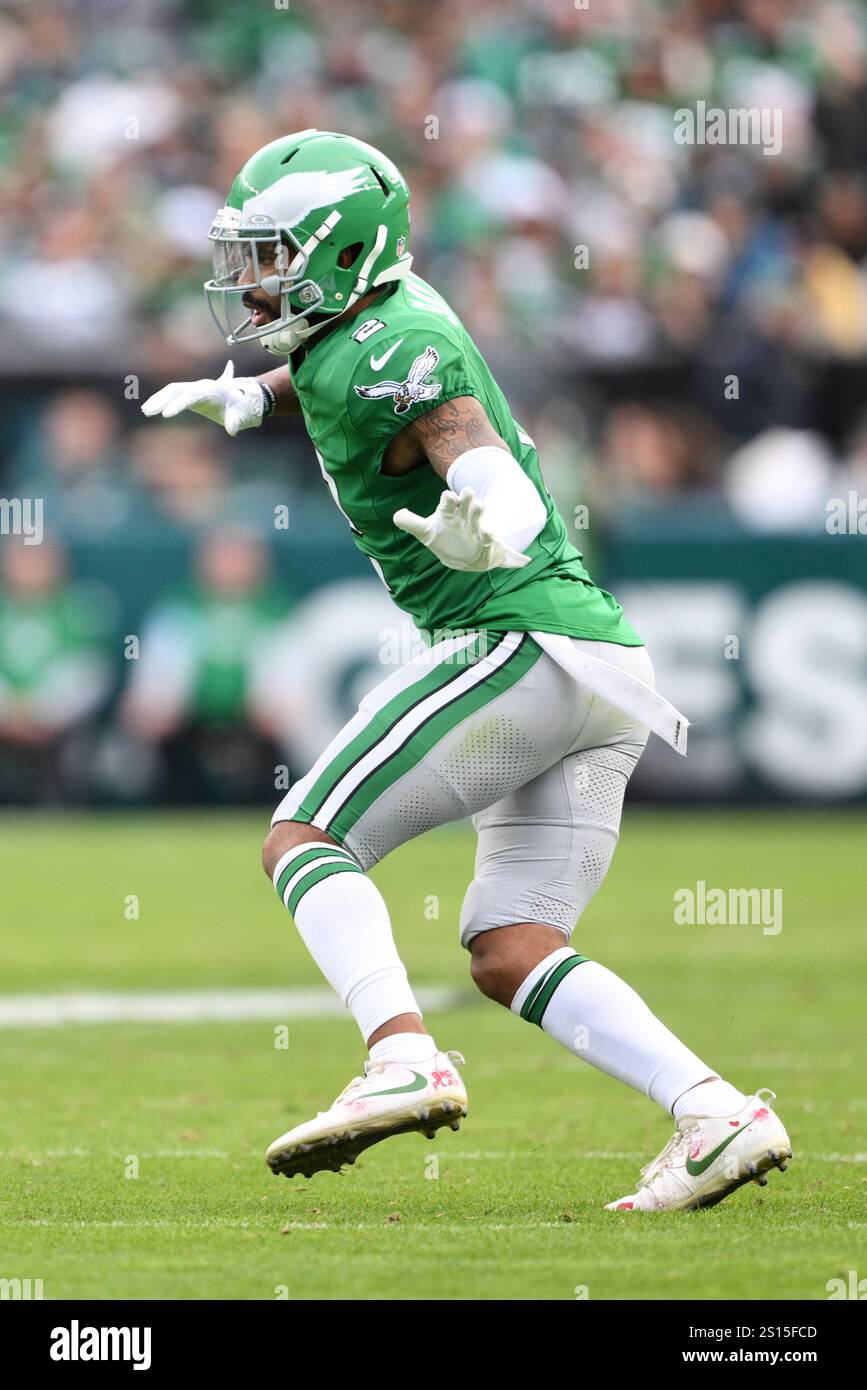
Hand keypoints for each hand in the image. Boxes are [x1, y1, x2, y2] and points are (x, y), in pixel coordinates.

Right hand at [141, 360, 264, 435]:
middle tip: (149, 412)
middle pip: (177, 389)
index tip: (166, 414)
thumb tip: (232, 431)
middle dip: (162, 400)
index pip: (191, 395)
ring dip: (158, 399)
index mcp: (213, 389)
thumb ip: (235, 421)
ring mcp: (193, 388)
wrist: (240, 397)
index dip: (178, 403)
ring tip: (145, 410)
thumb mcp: (240, 415)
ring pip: (172, 390)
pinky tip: (149, 408)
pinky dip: (160, 399)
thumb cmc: (239, 407)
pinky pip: (171, 393)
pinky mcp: (188, 393)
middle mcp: (200, 386)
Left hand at [394, 486, 529, 572]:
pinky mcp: (485, 541)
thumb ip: (410, 523)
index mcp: (449, 511)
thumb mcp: (425, 531)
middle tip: (467, 492)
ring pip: (478, 514)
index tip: (449, 498)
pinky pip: (489, 536)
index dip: (448, 498)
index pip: (448, 499)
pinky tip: (489, 536)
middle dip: (467, 496)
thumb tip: (396, 515)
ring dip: (478, 509)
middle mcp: (463, 515)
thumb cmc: (445, 537)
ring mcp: (475, 527)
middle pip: (466, 501)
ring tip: (480, 505)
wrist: (466, 556)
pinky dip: (489, 535)